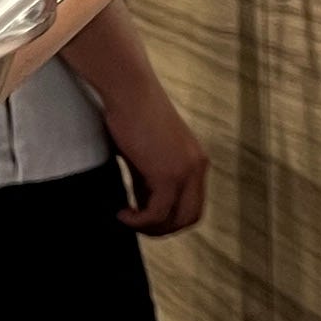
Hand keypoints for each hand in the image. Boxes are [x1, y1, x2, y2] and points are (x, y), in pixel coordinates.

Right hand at [95, 65, 210, 235]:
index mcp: (196, 161)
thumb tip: (142, 208)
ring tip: (127, 219)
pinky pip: (157, 213)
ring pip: (176, 219)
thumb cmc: (132, 117)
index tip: (145, 217)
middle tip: (136, 225)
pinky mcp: (168, 174)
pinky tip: (122, 213)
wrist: (130, 91)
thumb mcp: (146, 156)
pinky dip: (139, 221)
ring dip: (150, 228)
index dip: (171, 218)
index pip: (194, 204)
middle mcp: (198, 167)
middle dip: (163, 229)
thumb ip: (150, 181)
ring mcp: (186, 171)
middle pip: (191, 217)